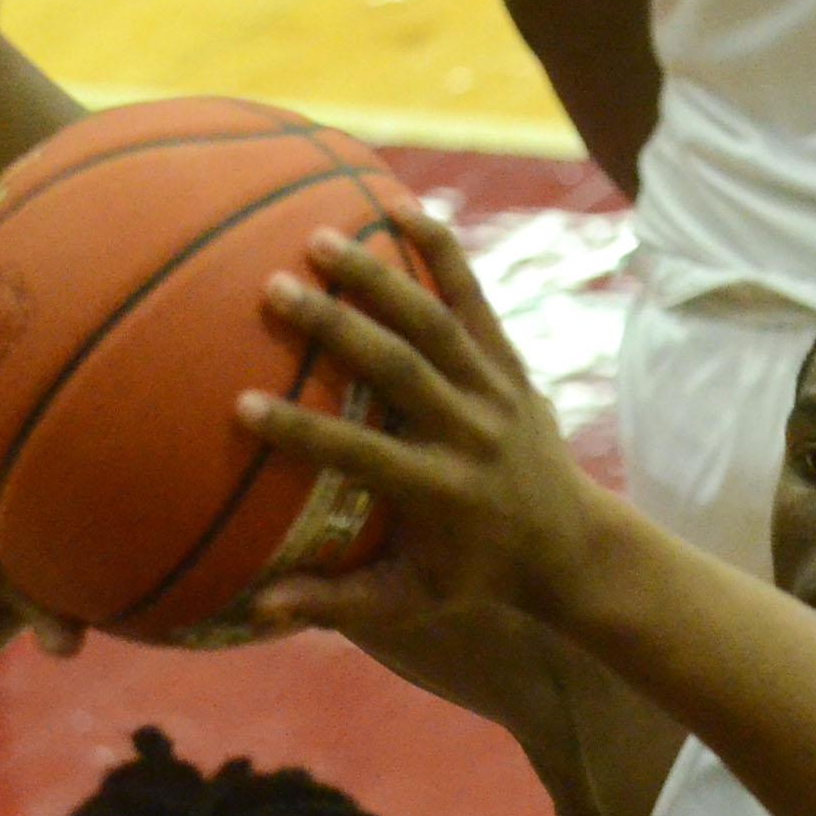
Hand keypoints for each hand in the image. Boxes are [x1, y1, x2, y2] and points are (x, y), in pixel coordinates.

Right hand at [240, 209, 608, 635]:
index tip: (242, 405)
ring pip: (436, 322)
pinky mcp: (509, 363)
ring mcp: (494, 391)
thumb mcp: (411, 602)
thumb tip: (254, 611)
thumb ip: (336, 603)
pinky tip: (400, 205)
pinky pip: (476, 299)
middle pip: (401, 370)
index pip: (364, 455)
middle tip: (272, 288)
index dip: (305, 432)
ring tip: (318, 235)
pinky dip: (444, 251)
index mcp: (441, 491)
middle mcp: (470, 433)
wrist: (573, 544)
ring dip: (379, 275)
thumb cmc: (474, 577)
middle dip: (338, 327)